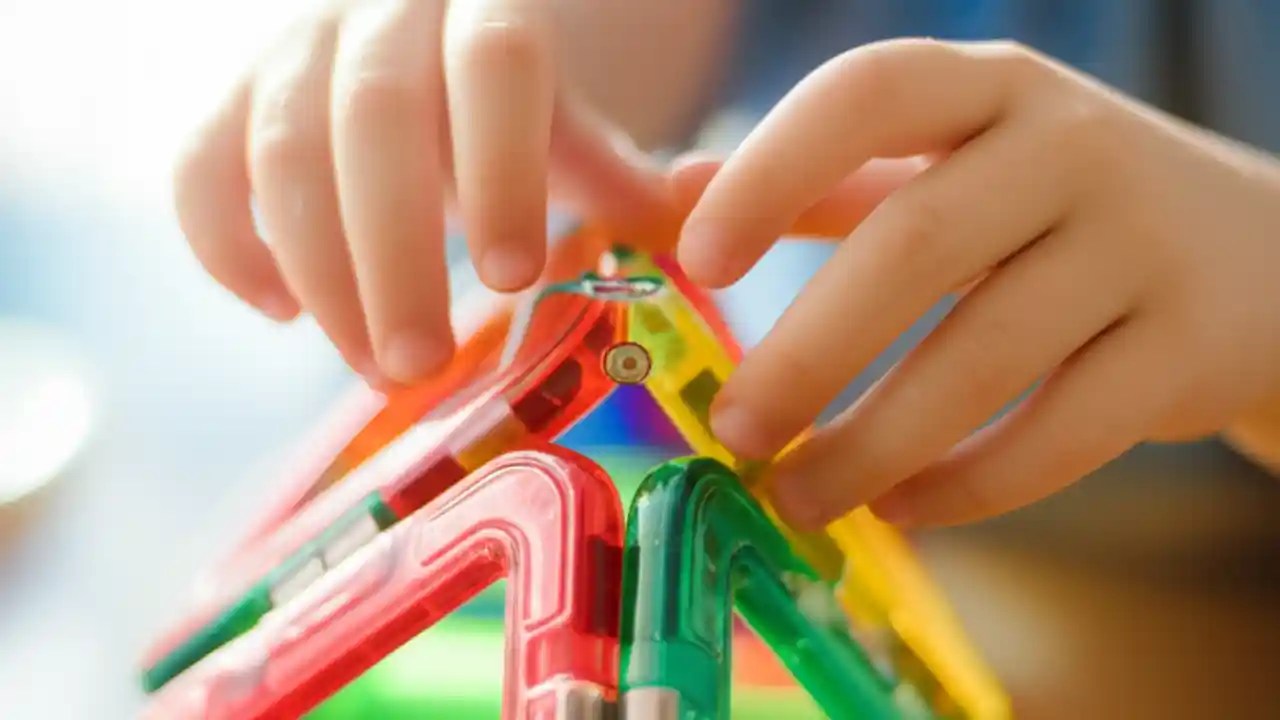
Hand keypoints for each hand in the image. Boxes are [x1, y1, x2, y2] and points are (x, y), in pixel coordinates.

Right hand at [174, 0, 672, 384]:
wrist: (415, 58)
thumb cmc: (508, 114)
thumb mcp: (572, 131)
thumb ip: (625, 179)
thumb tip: (708, 224)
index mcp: (488, 5)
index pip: (494, 61)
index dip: (500, 166)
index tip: (515, 279)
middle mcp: (380, 14)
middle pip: (372, 116)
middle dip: (392, 251)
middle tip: (420, 366)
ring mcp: (291, 52)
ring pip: (278, 150)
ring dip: (320, 274)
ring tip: (373, 366)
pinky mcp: (227, 102)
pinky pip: (198, 171)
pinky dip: (226, 249)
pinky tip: (282, 315)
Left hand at [676, 39, 1279, 528]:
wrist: (1256, 253)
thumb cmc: (1057, 205)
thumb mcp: (951, 164)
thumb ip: (821, 182)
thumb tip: (674, 198)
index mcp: (989, 87)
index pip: (870, 93)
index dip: (772, 171)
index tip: (696, 261)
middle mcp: (1071, 146)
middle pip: (915, 246)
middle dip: (808, 353)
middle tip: (735, 432)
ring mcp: (1141, 245)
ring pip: (985, 358)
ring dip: (872, 444)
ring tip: (796, 495)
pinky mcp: (1188, 347)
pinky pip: (1061, 434)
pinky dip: (967, 485)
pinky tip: (900, 509)